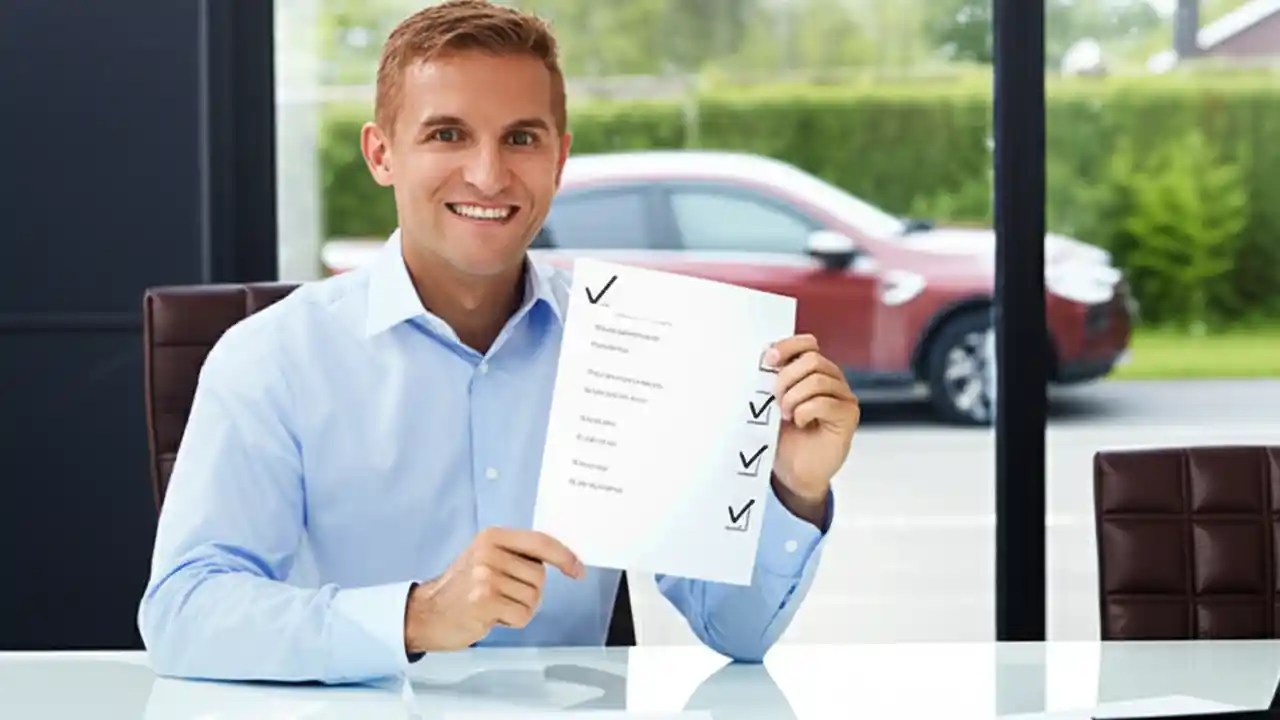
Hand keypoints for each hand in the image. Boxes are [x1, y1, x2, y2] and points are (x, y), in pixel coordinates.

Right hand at [404, 528, 584, 653]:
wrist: (426, 613)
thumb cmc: (462, 588)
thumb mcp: (486, 558)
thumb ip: (517, 554)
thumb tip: (563, 559)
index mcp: (492, 537)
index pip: (540, 542)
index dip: (564, 556)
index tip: (577, 570)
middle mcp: (488, 552)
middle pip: (539, 576)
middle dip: (530, 592)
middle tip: (503, 596)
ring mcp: (485, 576)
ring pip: (533, 598)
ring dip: (520, 608)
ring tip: (495, 606)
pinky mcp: (484, 601)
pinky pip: (522, 615)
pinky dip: (513, 622)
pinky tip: (492, 617)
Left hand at [765, 334, 859, 524]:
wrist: (793, 472)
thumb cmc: (784, 439)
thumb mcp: (771, 404)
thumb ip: (772, 380)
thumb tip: (763, 358)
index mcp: (814, 372)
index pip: (808, 343)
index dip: (788, 346)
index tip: (768, 360)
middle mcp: (833, 380)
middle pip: (812, 359)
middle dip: (786, 378)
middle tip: (775, 400)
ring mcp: (843, 398)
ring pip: (818, 380)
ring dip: (794, 398)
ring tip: (786, 415)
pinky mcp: (848, 417)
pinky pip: (825, 403)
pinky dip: (805, 412)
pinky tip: (801, 423)